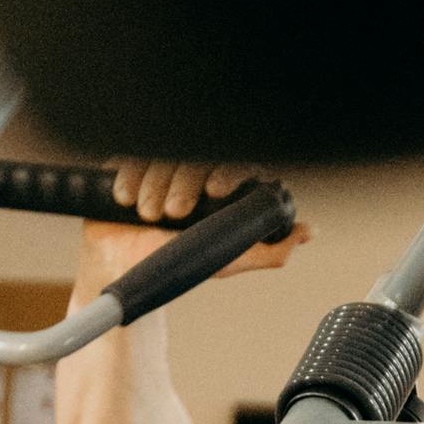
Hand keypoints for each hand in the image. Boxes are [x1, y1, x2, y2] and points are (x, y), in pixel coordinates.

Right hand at [70, 163, 310, 311]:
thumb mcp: (221, 262)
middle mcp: (194, 171)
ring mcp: (162, 165)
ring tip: (145, 215)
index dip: (229, 174)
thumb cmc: (170, 265)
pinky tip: (124, 199)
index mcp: (222, 189)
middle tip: (171, 215)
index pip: (237, 165)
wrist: (117, 270)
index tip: (216, 193)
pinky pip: (133, 154)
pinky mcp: (131, 162)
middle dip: (182, 185)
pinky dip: (128, 175)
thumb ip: (264, 252)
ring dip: (153, 185)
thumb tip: (306, 232)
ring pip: (164, 154)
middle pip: (196, 157)